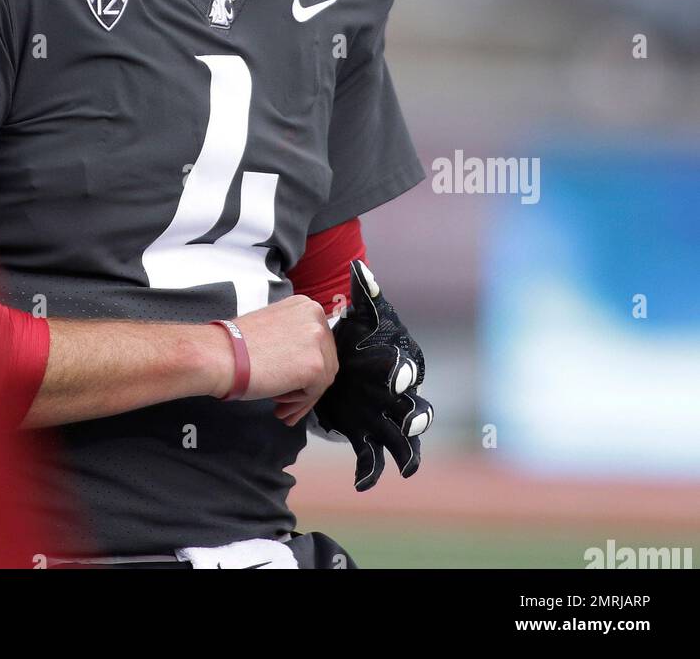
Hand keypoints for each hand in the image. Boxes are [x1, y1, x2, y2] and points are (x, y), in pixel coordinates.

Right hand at [208, 295, 337, 409]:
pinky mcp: (316, 365)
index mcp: (304, 305)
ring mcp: (317, 339)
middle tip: (287, 403)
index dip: (306, 368)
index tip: (294, 383)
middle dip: (307, 386)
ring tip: (282, 409)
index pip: (319, 342)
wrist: (221, 355)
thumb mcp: (273, 327)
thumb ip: (293, 338)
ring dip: (301, 398)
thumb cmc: (236, 345)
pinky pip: (315, 392)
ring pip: (322, 379)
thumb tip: (303, 362)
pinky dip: (298, 403)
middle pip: (325, 360)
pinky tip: (280, 404)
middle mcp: (315, 316)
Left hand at [313, 260, 432, 490]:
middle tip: (410, 423)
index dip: (402, 372)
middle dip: (414, 416)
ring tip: (407, 465)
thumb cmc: (358, 335)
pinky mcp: (365, 432)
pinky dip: (370, 471)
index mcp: (400, 362)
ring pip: (403, 436)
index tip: (396, 375)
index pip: (407, 367)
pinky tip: (362, 483)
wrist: (338, 358)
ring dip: (406, 449)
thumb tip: (359, 269)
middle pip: (414, 407)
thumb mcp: (360, 315)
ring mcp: (384, 416)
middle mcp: (398, 392)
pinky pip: (372, 455)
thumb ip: (364, 295)